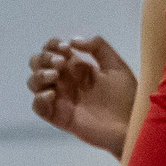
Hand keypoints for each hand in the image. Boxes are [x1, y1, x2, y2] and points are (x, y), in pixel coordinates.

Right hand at [27, 35, 136, 157]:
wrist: (132, 124)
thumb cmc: (127, 96)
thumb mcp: (116, 65)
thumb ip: (98, 47)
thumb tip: (73, 40)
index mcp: (77, 67)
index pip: (53, 50)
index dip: (53, 45)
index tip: (66, 48)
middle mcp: (65, 81)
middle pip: (38, 63)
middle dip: (44, 58)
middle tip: (61, 63)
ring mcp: (61, 99)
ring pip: (34, 83)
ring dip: (39, 75)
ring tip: (55, 76)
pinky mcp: (60, 117)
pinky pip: (38, 107)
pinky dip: (39, 98)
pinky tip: (52, 94)